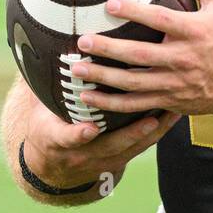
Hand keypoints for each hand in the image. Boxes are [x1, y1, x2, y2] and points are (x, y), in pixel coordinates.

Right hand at [21, 93, 180, 190]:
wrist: (53, 167)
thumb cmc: (47, 128)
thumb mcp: (39, 112)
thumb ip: (43, 86)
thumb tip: (38, 44)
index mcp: (56, 141)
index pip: (66, 139)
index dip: (77, 135)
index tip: (88, 129)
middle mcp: (81, 155)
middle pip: (108, 147)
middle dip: (130, 134)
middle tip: (148, 121)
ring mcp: (102, 160)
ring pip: (131, 149)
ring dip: (152, 132)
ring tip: (171, 112)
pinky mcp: (119, 160)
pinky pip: (141, 147)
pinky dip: (158, 132)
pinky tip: (174, 114)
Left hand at [69, 0, 212, 117]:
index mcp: (194, 31)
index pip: (161, 19)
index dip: (135, 11)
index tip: (110, 4)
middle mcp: (182, 58)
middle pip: (140, 54)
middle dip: (109, 49)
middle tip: (83, 41)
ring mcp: (175, 83)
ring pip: (133, 83)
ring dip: (104, 78)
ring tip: (78, 69)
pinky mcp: (170, 100)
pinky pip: (136, 106)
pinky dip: (111, 105)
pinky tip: (89, 98)